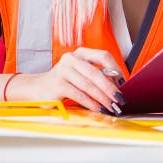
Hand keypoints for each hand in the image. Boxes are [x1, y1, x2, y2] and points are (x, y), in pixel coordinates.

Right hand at [9, 47, 124, 112]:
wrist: (38, 89)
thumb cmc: (64, 81)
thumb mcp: (81, 74)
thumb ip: (97, 75)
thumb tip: (118, 86)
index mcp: (81, 53)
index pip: (103, 56)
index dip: (116, 69)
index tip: (123, 82)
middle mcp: (71, 58)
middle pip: (97, 72)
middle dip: (111, 88)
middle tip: (120, 99)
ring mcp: (63, 70)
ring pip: (89, 85)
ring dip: (103, 98)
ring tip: (112, 106)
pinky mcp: (57, 84)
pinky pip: (79, 94)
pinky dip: (91, 103)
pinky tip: (99, 109)